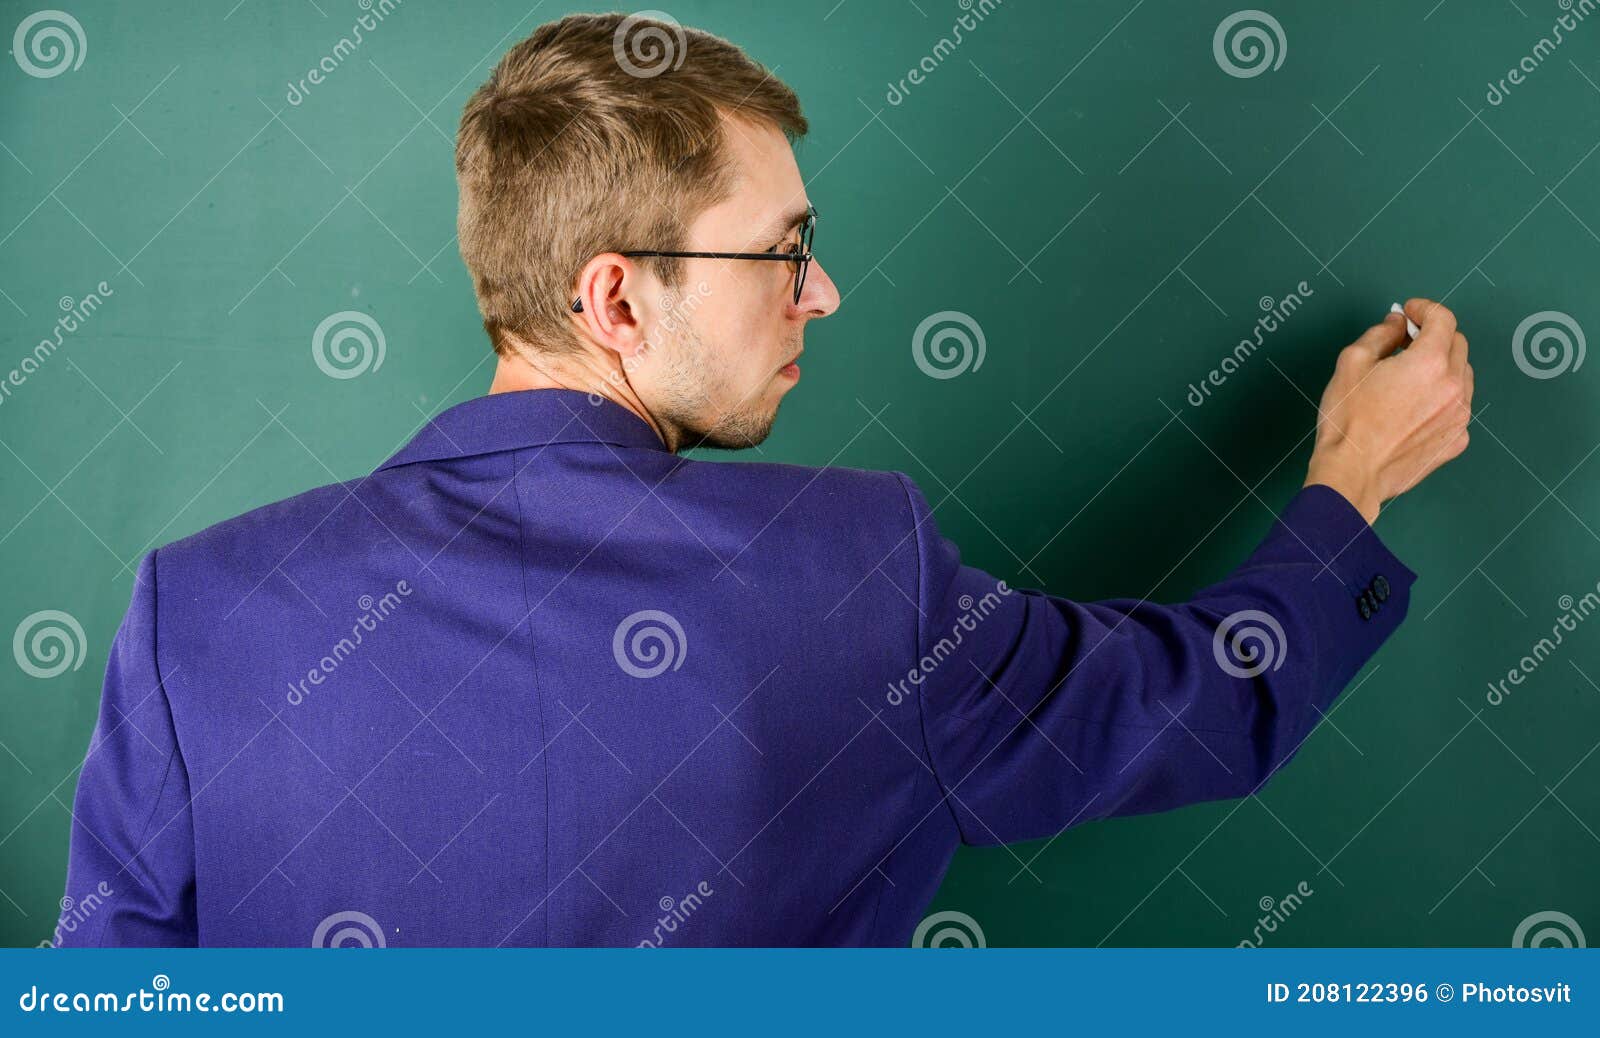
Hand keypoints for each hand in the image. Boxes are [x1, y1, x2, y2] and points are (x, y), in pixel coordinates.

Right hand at [1303, 298, 1473, 524]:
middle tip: (1406, 343)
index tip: (1411, 312)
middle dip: (1434, 336)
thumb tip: (1396, 324)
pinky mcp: (1457, 440)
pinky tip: (1413, 410)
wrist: (1352, 474)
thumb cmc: (1347, 422)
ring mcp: (1459, 416)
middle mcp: (1453, 387)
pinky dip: (1441, 400)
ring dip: (1441, 368)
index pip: (1444, 319)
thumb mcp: (1351, 363)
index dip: (1426, 309)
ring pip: (1461, 376)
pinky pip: (1457, 408)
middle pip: (1457, 345)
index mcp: (1429, 363)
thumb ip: (1380, 334)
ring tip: (1409, 380)